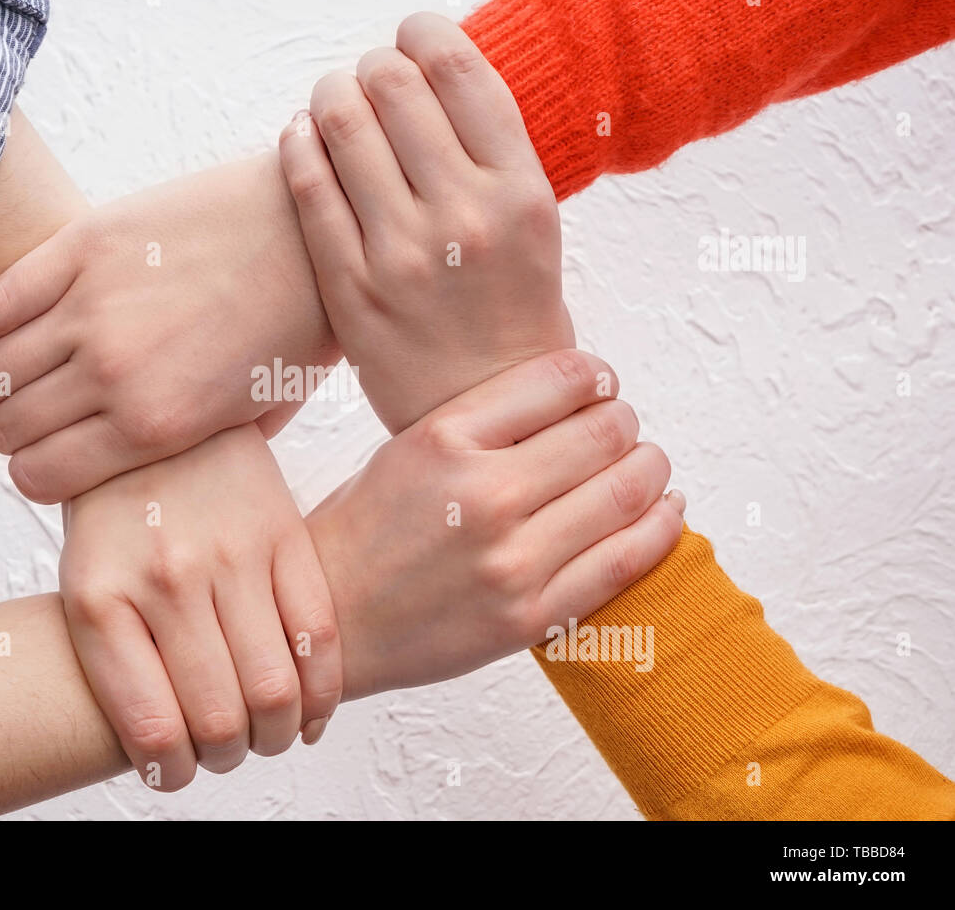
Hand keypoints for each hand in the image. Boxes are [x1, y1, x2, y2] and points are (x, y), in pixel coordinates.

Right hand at [0, 154, 336, 503]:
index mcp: (155, 428)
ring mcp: (92, 308)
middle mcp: (114, 375)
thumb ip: (192, 452)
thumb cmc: (291, 331)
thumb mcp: (253, 420)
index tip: (41, 459)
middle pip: (5, 426)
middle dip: (6, 430)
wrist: (312, 235)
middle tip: (20, 414)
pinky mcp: (83, 247)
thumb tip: (139, 475)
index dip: (32, 474)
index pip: (39, 478)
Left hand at [58, 423, 341, 790]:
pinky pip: (320, 635)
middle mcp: (165, 579)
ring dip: (275, 733)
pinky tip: (308, 706)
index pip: (153, 732)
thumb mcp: (85, 579)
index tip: (181, 771)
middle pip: (221, 721)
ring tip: (266, 731)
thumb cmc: (117, 513)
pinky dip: (322, 691)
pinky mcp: (283, 532)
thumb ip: (119, 661)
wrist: (157, 413)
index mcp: (101, 601)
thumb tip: (168, 749)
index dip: (175, 772)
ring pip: (275, 689)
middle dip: (228, 757)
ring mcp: (229, 553)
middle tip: (227, 751)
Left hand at [280, 12, 573, 433]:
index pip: (461, 71)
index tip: (412, 36)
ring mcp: (403, 253)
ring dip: (331, 95)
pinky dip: (299, 145)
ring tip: (334, 103)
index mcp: (523, 192)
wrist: (487, 411)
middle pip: (395, 86)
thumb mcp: (533, 227)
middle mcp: (465, 216)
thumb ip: (490, 156)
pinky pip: (309, 187)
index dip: (425, 33)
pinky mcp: (351, 287)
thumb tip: (430, 77)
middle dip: (374, 66)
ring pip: (344, 125)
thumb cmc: (511, 312)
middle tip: (370, 79)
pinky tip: (303, 137)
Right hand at [312, 350, 683, 699]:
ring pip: (627, 492)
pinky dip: (660, 528)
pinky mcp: (533, 616)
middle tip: (621, 428)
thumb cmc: (365, 530)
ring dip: (650, 470)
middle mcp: (484, 495)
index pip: (562, 380)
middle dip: (625, 422)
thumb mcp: (409, 447)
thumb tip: (578, 397)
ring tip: (645, 466)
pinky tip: (665, 511)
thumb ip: (487, 419)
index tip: (600, 383)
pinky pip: (626, 561)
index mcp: (445, 439)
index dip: (595, 375)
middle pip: (605, 433)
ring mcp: (512, 561)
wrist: (332, 621)